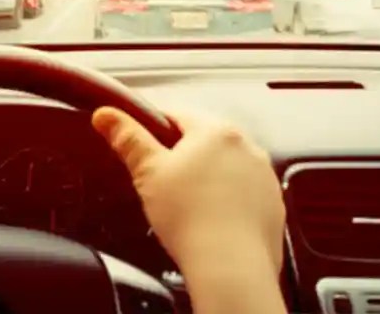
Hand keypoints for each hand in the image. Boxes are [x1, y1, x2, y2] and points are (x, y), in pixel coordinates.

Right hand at [91, 107, 284, 277]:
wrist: (230, 265)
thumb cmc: (189, 218)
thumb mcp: (148, 173)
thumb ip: (128, 138)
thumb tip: (106, 114)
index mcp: (215, 130)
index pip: (177, 116)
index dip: (153, 130)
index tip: (141, 146)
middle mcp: (247, 146)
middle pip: (204, 141)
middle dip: (182, 158)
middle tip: (162, 184)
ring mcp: (264, 175)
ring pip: (227, 167)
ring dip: (208, 178)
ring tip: (188, 207)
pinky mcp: (274, 203)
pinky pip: (245, 194)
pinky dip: (229, 202)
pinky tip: (212, 221)